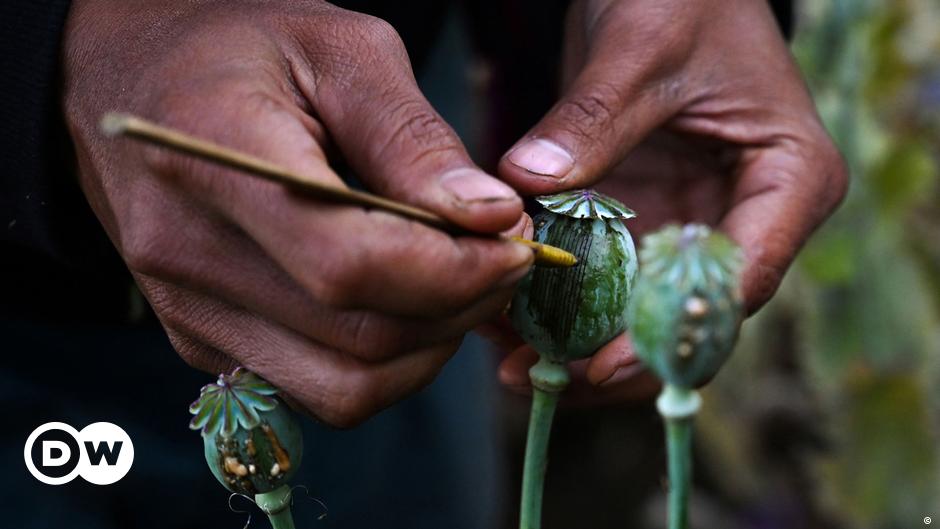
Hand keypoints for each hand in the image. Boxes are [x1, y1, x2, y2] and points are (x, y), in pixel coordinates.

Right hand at [63, 0, 531, 426]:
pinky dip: (384, 364)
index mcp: (213, 156)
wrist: (132, 80)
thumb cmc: (243, 49)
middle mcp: (186, 252)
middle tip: (504, 257)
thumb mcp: (341, 52)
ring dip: (430, 348)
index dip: (454, 271)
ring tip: (459, 283)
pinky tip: (404, 303)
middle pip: (359, 339)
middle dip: (460, 308)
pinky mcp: (201, 340)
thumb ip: (413, 140)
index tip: (515, 243)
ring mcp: (187, 310)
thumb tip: (492, 219)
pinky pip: (317, 391)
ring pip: (345, 388)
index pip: (348, 265)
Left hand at [494, 0, 847, 401]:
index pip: (741, 279)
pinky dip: (560, 302)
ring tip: (508, 361)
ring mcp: (692, 226)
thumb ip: (594, 116)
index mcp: (787, 180)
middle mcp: (746, 219)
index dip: (671, 333)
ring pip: (642, 313)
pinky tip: (504, 319)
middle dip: (613, 358)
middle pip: (689, 317)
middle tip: (534, 377)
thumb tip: (530, 182)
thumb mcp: (641, 46)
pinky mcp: (646, 222)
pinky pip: (606, 280)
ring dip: (578, 343)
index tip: (600, 364)